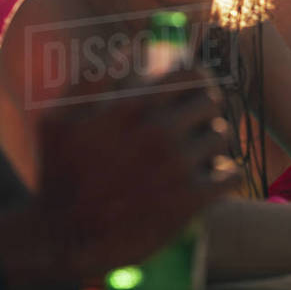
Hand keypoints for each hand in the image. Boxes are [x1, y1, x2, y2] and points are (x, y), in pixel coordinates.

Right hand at [36, 67, 241, 278]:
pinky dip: (225, 176)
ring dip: (213, 145)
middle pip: (213, 102)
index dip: (197, 77)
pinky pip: (232, 174)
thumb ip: (91, 79)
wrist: (61, 238)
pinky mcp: (191, 200)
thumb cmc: (59, 175)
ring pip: (222, 137)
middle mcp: (158, 132)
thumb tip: (131, 51)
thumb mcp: (58, 119)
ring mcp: (178, 167)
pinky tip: (210, 180)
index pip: (190, 73)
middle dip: (205, 110)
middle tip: (195, 124)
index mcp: (132, 107)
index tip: (193, 88)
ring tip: (197, 156)